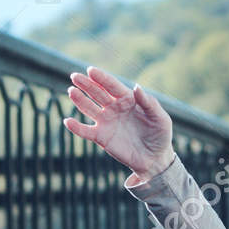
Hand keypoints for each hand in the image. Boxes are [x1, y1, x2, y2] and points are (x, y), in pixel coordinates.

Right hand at [64, 67, 174, 183]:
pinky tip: (68, 121)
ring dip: (79, 100)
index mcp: (128, 99)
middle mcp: (114, 108)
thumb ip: (149, 103)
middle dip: (86, 84)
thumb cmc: (160, 135)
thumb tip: (136, 87)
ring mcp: (106, 122)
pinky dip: (76, 127)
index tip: (91, 70)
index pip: (112, 85)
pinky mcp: (101, 137)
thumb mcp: (160, 118)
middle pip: (97, 93)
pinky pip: (86, 131)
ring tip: (71, 91)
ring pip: (89, 108)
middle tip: (75, 76)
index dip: (101, 77)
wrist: (155, 158)